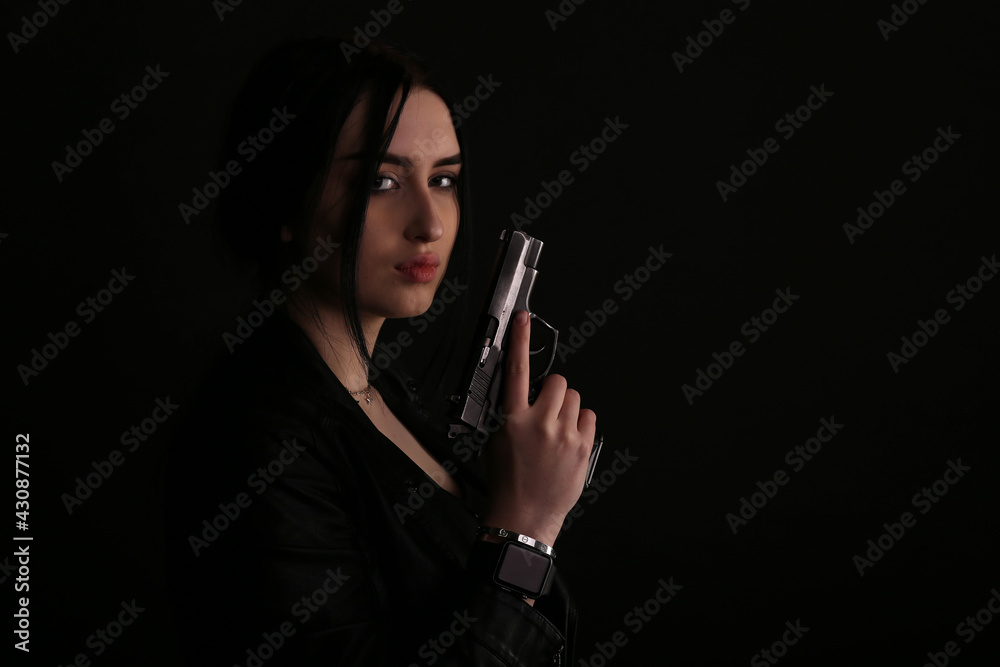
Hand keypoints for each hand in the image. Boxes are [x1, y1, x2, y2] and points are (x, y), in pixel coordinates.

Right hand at [480, 310, 596, 545]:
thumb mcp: (495, 441)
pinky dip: (581, 424)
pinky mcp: (583, 448)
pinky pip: (589, 417)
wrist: (523, 516)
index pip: (516, 370)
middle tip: (545, 410)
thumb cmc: (507, 482)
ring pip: (575, 398)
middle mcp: (540, 423)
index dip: (519, 339)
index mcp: (513, 419)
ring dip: (567, 408)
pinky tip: (569, 440)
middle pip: (558, 382)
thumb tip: (524, 396)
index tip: (522, 318)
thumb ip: (510, 413)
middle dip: (552, 391)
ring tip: (556, 430)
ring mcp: (565, 435)